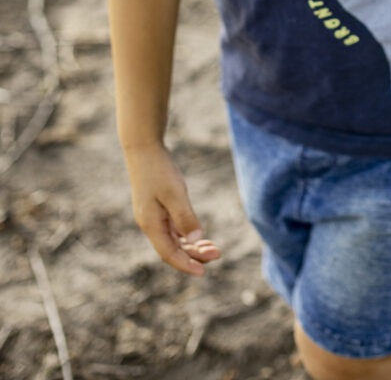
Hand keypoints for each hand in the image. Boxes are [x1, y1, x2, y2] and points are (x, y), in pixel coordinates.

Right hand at [123, 143, 220, 275]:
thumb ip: (185, 216)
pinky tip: (198, 236)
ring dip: (192, 246)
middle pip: (173, 249)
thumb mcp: (175, 193)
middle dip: (194, 255)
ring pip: (173, 240)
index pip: (169, 254)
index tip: (204, 272)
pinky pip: (172, 229)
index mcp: (151, 224)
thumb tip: (197, 239)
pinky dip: (186, 235)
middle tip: (218, 253)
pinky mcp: (156, 208)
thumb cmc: (159, 169)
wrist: (143, 148)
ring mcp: (152, 216)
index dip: (186, 264)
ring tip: (213, 248)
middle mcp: (150, 224)